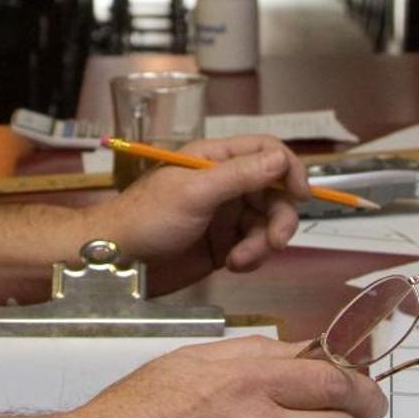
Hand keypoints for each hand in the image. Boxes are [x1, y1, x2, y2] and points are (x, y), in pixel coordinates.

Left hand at [87, 134, 308, 292]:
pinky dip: (251, 258)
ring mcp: (225, 216)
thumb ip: (239, 175)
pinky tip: (232, 266)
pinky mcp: (223, 245)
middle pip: (274, 192)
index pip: (266, 151)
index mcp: (215, 159)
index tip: (301, 193)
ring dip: (263, 243)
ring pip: (267, 224)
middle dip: (280, 217)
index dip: (288, 168)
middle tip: (277, 241)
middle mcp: (225, 184)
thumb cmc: (147, 218)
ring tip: (240, 260)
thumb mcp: (194, 192)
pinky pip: (254, 247)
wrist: (118, 263)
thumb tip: (280, 159)